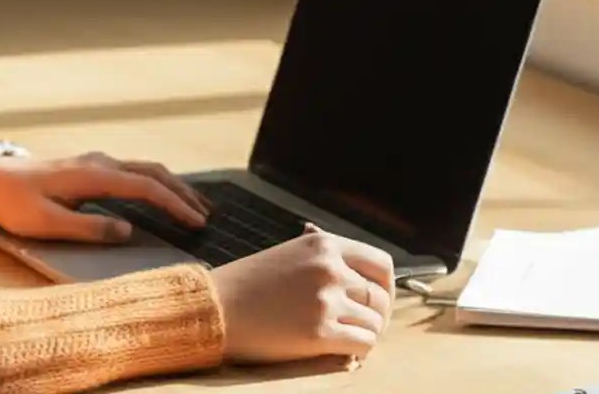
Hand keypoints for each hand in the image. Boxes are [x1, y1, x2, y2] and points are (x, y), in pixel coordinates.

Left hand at [0, 151, 209, 241]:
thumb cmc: (13, 204)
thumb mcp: (47, 224)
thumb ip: (88, 228)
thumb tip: (127, 230)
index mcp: (94, 175)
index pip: (146, 188)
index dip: (174, 205)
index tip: (196, 222)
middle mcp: (100, 162)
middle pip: (154, 173)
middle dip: (183, 193)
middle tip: (207, 215)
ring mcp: (96, 162)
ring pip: (146, 169)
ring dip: (173, 186)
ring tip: (194, 205)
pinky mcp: (91, 167)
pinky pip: (133, 170)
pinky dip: (156, 182)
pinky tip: (161, 194)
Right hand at [211, 224, 395, 363]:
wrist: (213, 309)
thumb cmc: (247, 285)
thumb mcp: (289, 253)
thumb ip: (324, 257)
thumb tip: (356, 269)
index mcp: (324, 244)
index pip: (381, 263)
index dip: (385, 287)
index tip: (376, 301)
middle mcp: (330, 268)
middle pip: (381, 296)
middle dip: (378, 315)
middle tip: (365, 327)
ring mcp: (326, 300)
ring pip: (375, 323)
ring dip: (366, 335)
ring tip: (348, 339)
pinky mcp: (319, 332)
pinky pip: (363, 345)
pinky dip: (360, 352)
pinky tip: (345, 353)